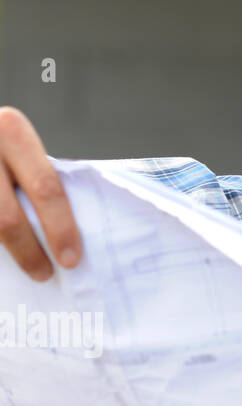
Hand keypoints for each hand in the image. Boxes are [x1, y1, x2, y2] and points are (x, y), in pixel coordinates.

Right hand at [0, 106, 80, 280]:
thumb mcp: (16, 144)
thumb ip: (34, 175)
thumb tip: (71, 229)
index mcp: (12, 131)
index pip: (45, 187)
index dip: (61, 227)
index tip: (71, 259)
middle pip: (8, 216)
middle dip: (29, 251)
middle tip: (46, 274)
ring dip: (9, 252)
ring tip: (27, 269)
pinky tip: (5, 256)